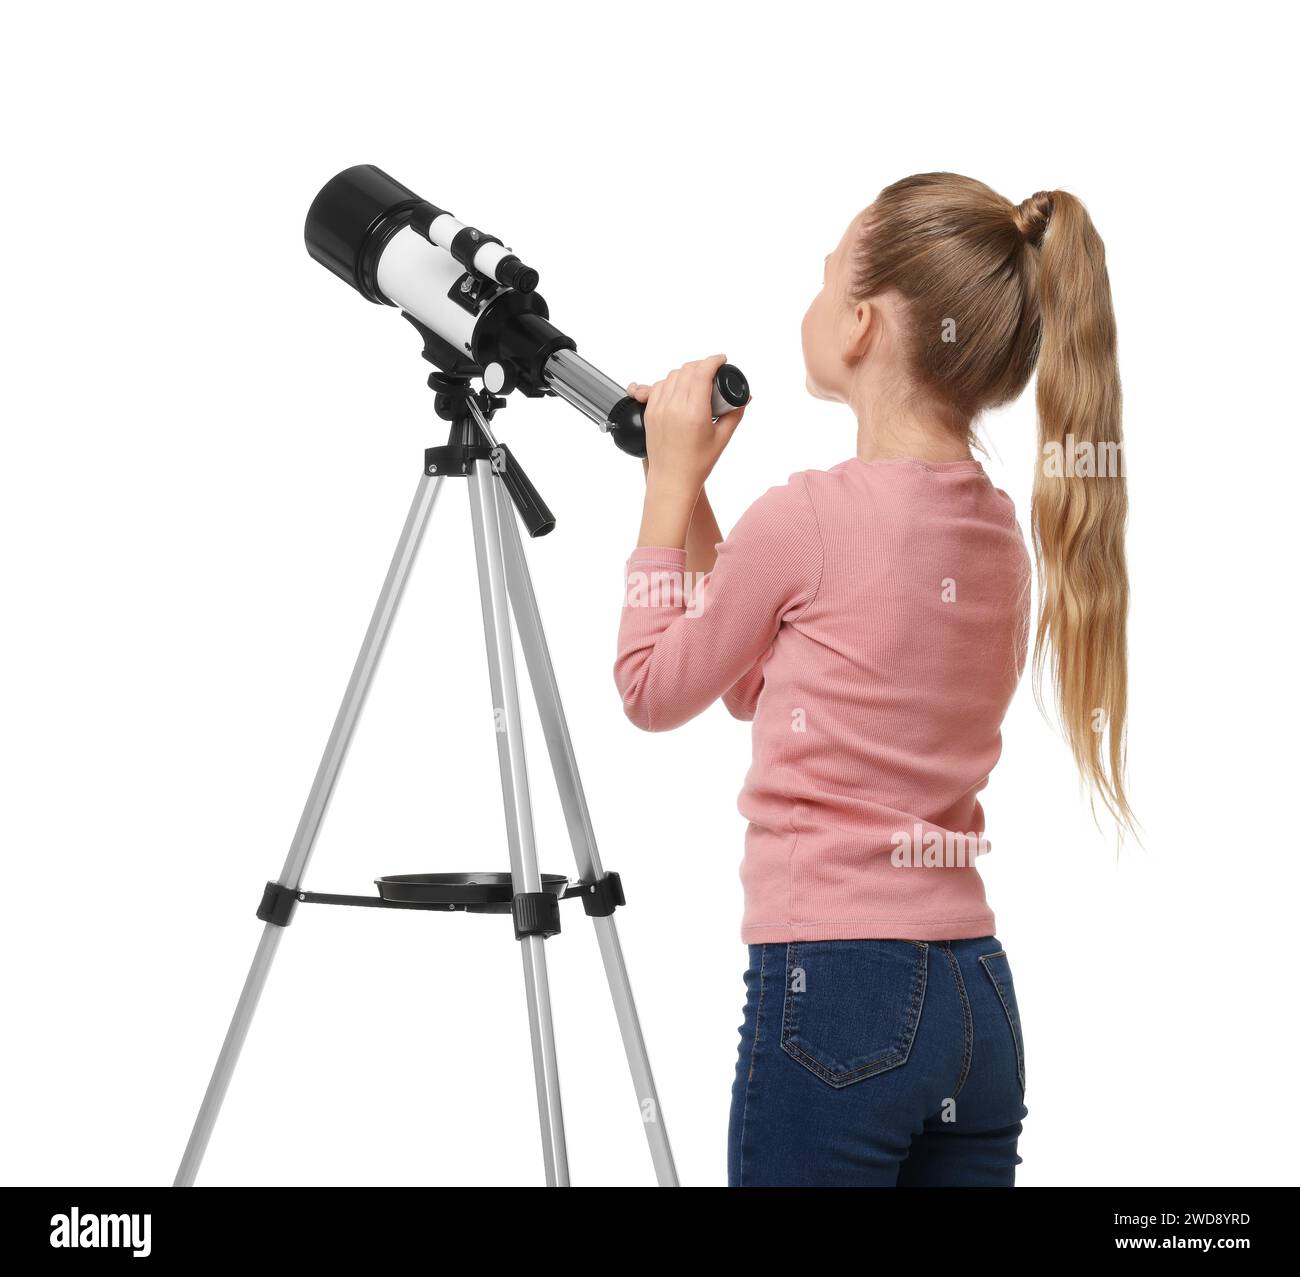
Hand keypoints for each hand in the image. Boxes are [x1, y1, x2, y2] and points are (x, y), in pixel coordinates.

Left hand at [627, 354, 746, 498]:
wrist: (672, 480)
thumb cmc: (697, 464)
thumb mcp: (722, 438)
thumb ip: (735, 414)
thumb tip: (745, 398)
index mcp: (694, 413)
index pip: (701, 373)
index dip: (713, 361)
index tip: (721, 360)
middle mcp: (674, 408)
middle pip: (687, 370)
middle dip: (701, 365)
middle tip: (712, 371)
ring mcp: (658, 410)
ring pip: (671, 376)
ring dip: (685, 373)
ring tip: (696, 380)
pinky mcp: (649, 413)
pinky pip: (656, 387)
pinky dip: (668, 382)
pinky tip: (676, 387)